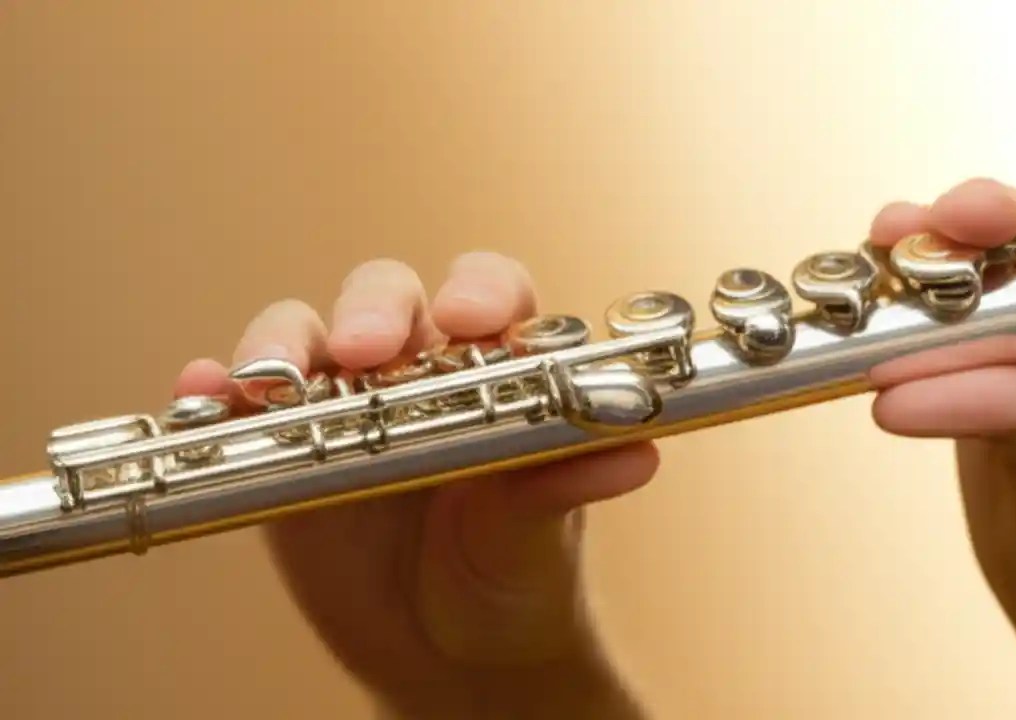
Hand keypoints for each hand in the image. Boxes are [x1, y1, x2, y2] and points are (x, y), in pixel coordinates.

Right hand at [172, 253, 655, 718]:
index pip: (489, 293)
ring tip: (267, 382)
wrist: (457, 656)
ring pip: (305, 341)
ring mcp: (347, 407)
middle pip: (386, 298)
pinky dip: (217, 394)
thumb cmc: (517, 576)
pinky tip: (202, 398)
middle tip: (363, 351)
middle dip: (371, 312)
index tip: (466, 320)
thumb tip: (638, 453)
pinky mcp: (286, 450)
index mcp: (495, 373)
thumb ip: (569, 485)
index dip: (476, 291)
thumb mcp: (540, 535)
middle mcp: (419, 373)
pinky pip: (243, 410)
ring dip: (280, 347)